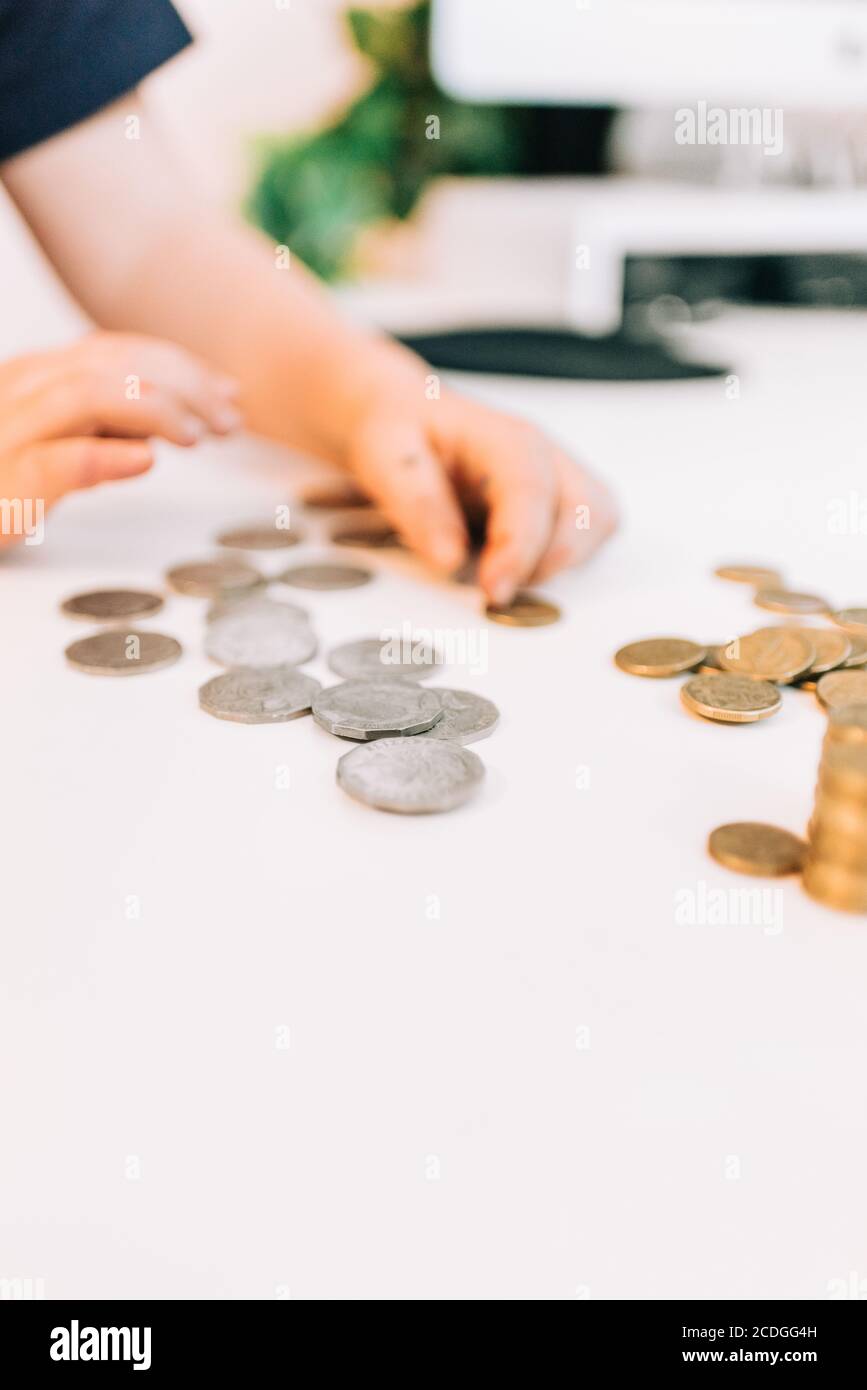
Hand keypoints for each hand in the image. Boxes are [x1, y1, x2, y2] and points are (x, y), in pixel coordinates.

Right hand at [0, 332, 239, 547]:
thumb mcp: (58, 444)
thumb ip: (109, 424)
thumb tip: (185, 415)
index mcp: (34, 378)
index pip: (115, 352)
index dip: (179, 366)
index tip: (227, 393)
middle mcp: (19, 393)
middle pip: (110, 365)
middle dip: (181, 385)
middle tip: (229, 418)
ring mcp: (7, 435)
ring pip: (85, 396)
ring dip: (154, 410)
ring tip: (196, 437)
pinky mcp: (2, 487)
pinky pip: (55, 461)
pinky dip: (103, 457)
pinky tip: (143, 461)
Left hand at [345, 384, 617, 603]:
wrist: (402, 413)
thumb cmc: (396, 429)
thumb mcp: (383, 456)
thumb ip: (417, 504)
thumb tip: (450, 561)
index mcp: (502, 437)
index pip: (531, 491)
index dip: (518, 548)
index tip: (493, 592)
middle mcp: (544, 454)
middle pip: (587, 511)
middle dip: (547, 562)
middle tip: (490, 588)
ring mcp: (559, 477)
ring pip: (598, 524)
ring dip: (561, 562)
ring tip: (501, 574)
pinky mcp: (561, 501)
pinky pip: (590, 533)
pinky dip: (563, 560)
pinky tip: (515, 565)